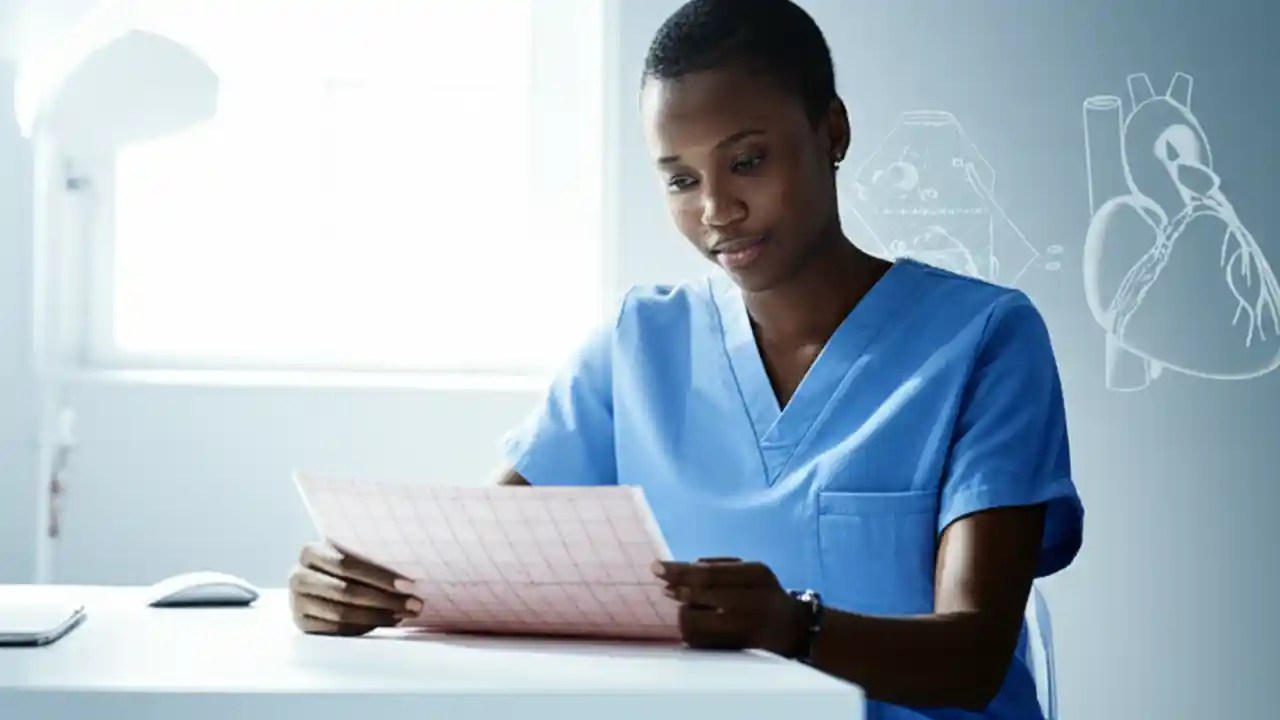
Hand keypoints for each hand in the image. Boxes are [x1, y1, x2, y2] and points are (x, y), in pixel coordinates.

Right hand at [289, 542, 421, 635]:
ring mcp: (297, 602)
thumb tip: (408, 577)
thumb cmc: (342, 566)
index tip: (408, 584)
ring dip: (378, 616)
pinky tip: (385, 622)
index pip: (348, 563)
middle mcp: (299, 576)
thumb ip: (370, 558)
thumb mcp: (350, 554)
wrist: (313, 584)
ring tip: (404, 614)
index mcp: (310, 551)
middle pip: (346, 591)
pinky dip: (364, 627)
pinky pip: (337, 630)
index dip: (380, 575)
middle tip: (414, 604)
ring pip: (342, 613)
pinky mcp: (302, 625)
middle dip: (385, 599)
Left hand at [653, 557, 805, 656]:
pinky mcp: (732, 648)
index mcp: (756, 576)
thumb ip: (721, 567)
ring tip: (691, 606)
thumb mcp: (752, 571)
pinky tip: (697, 621)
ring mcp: (741, 628)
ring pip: (693, 620)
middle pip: (700, 594)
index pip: (709, 573)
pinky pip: (697, 639)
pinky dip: (691, 628)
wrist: (792, 629)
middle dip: (677, 588)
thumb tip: (686, 567)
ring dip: (685, 611)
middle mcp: (750, 602)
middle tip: (663, 585)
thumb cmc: (765, 594)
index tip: (656, 566)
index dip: (679, 571)